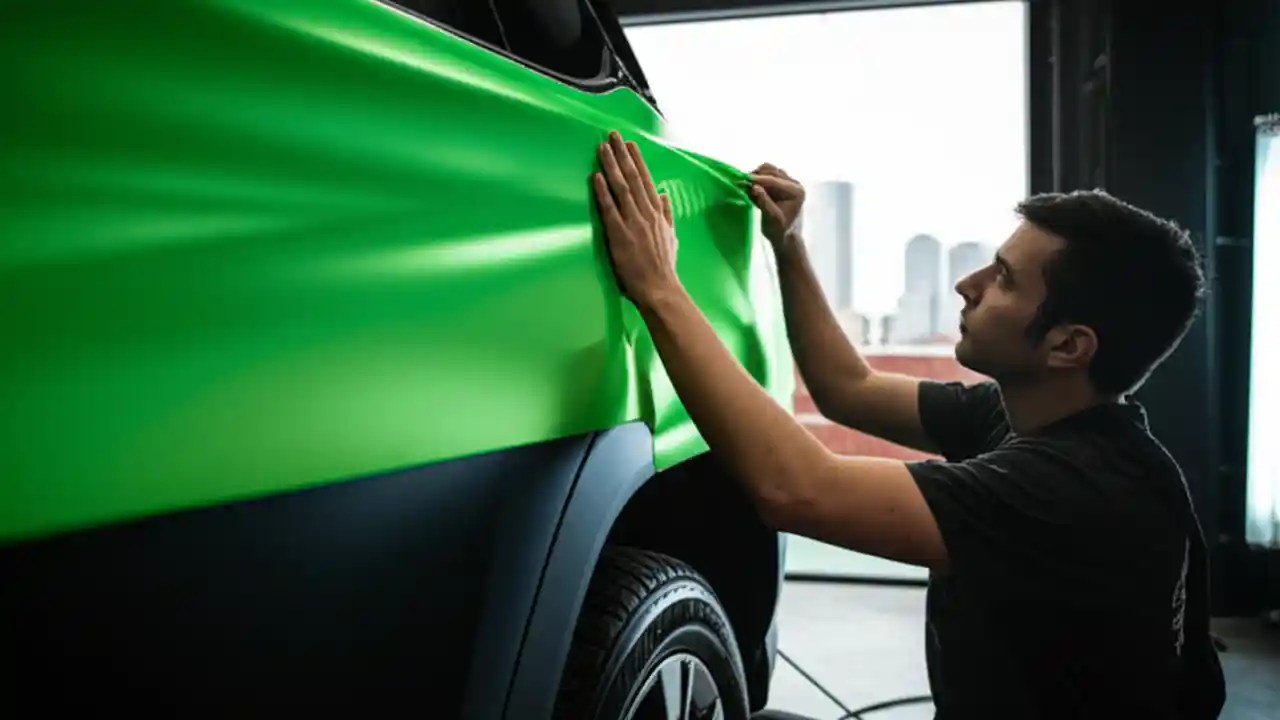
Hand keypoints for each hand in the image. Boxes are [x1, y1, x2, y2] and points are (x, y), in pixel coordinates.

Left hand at [592, 131, 680, 308]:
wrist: (660, 288)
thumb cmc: (664, 267)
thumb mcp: (672, 236)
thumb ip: (668, 214)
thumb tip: (665, 194)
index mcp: (658, 213)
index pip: (646, 180)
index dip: (637, 160)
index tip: (629, 144)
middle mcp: (646, 213)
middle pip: (633, 177)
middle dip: (621, 154)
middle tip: (612, 135)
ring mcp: (633, 222)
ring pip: (621, 187)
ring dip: (611, 166)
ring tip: (602, 148)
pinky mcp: (620, 235)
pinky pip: (609, 209)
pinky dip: (602, 191)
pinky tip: (595, 176)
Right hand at [748, 164, 804, 250]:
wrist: (785, 238)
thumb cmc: (779, 231)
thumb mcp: (771, 219)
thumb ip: (764, 202)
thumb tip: (754, 187)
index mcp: (796, 191)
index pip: (774, 180)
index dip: (758, 179)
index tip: (742, 180)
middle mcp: (794, 184)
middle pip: (771, 171)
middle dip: (756, 177)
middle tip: (742, 185)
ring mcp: (788, 183)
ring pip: (768, 171)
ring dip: (756, 177)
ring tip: (746, 188)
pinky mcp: (781, 185)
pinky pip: (767, 176)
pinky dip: (757, 181)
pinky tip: (751, 190)